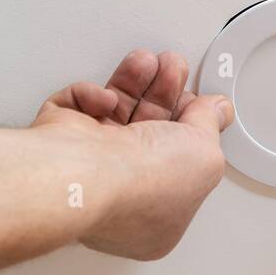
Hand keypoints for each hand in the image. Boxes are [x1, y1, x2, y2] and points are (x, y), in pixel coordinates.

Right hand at [32, 48, 232, 259]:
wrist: (83, 173)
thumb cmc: (141, 181)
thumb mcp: (207, 154)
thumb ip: (212, 125)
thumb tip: (216, 110)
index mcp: (159, 212)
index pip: (180, 161)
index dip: (192, 126)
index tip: (199, 99)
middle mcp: (121, 193)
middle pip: (149, 130)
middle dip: (163, 92)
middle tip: (173, 67)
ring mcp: (87, 168)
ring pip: (115, 114)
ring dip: (134, 82)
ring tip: (146, 62)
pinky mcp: (59, 142)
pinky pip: (77, 107)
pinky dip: (92, 96)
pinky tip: (107, 100)